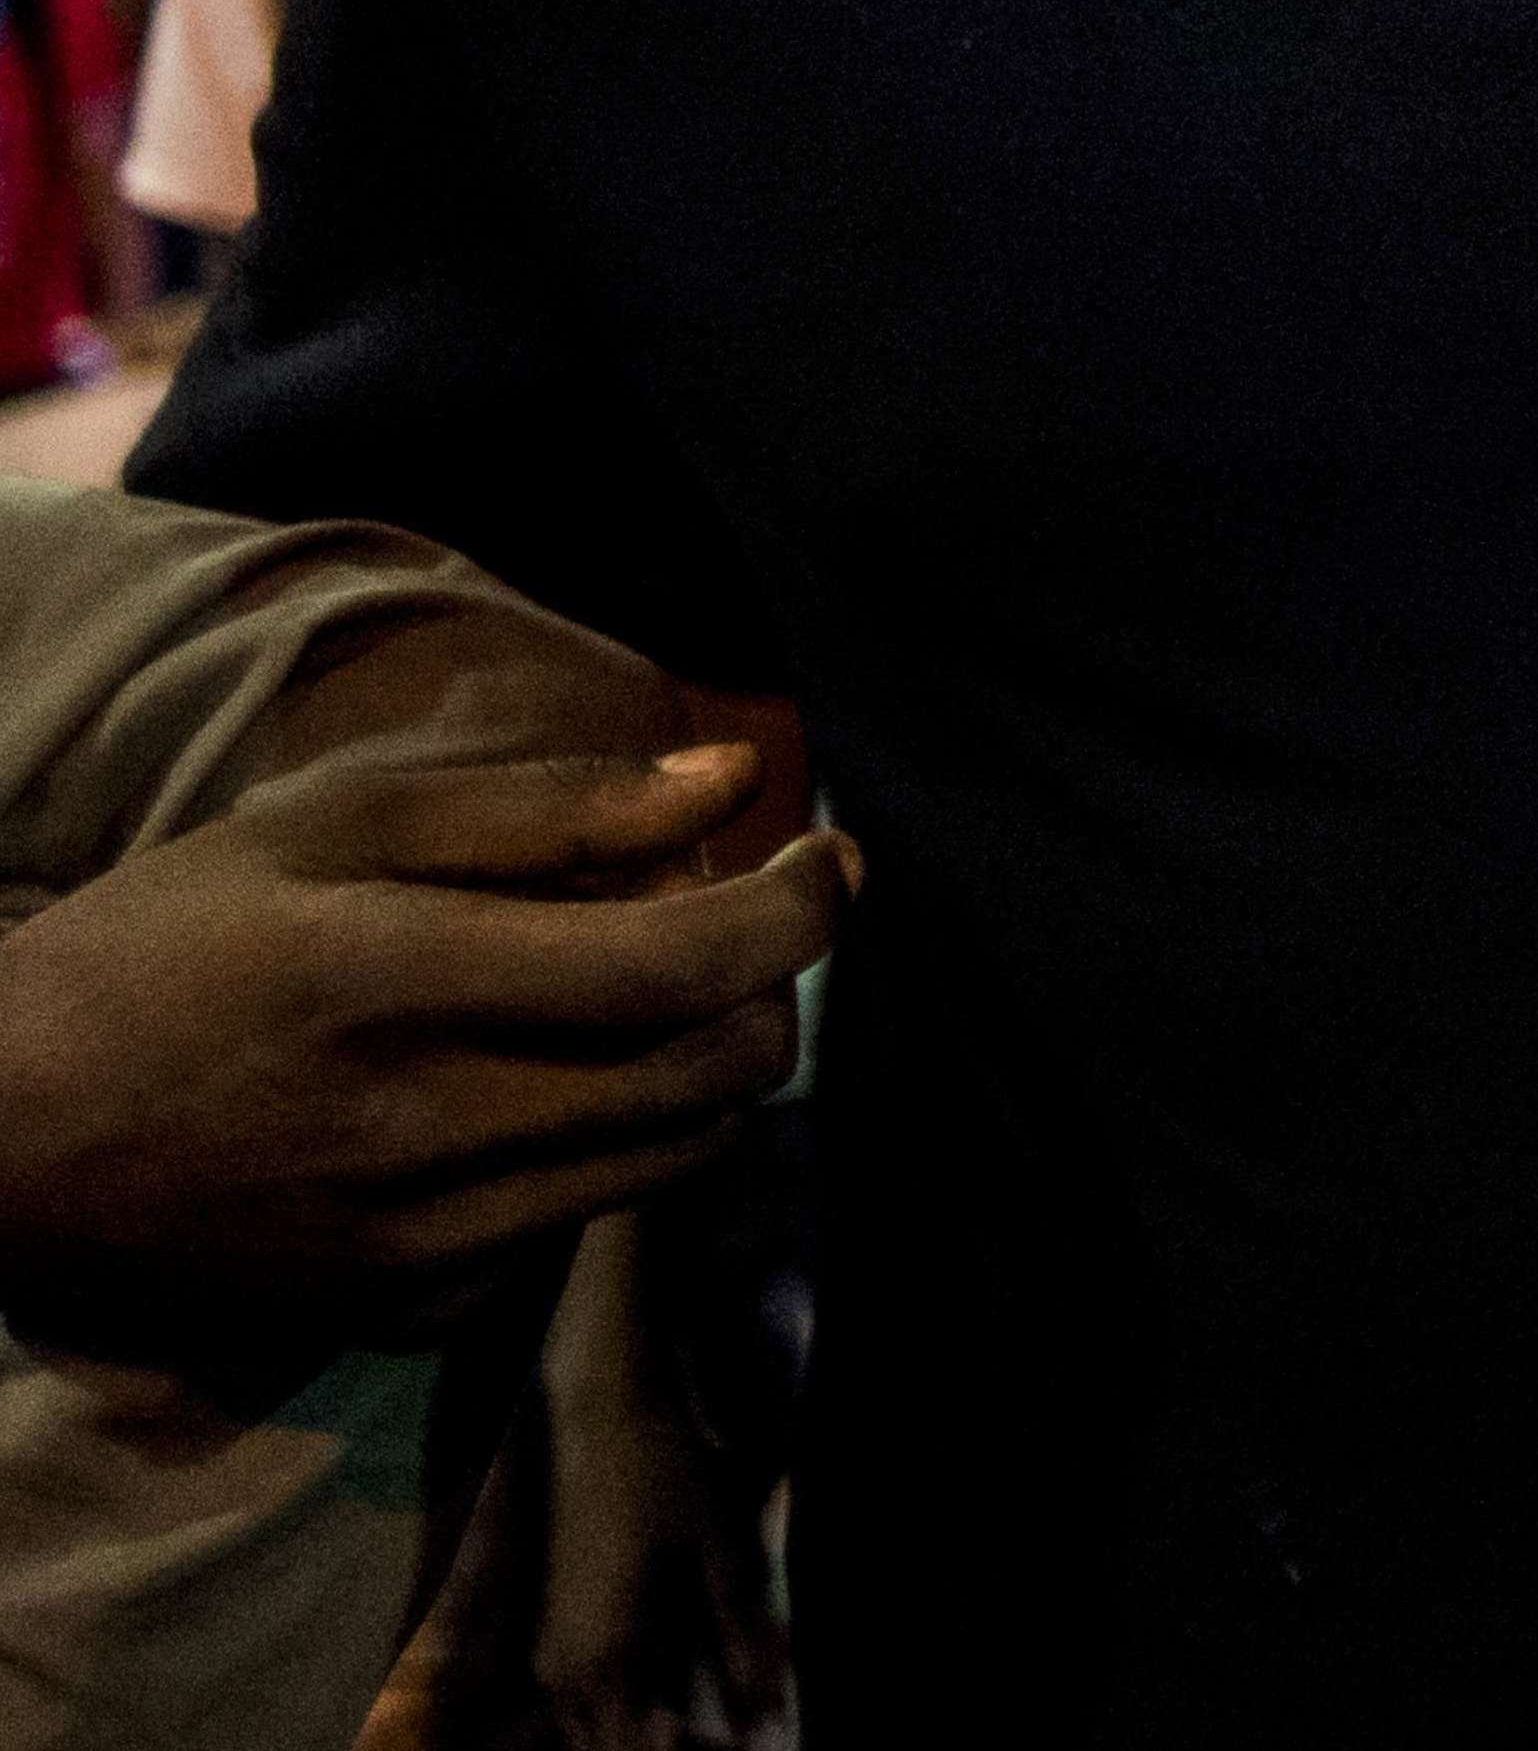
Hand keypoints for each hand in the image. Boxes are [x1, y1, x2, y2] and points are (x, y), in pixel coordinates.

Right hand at [0, 742, 846, 1346]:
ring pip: (674, 1160)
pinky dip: (605, 1158)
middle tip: (728, 928)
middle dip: (767, 990)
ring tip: (638, 1004)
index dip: (800, 908)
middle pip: (716, 1072)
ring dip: (704, 1074)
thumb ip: (546, 810)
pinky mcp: (402, 1305)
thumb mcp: (326, 830)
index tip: (830, 858)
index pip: (687, 964)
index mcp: (403, 980)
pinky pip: (578, 1231)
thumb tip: (733, 780)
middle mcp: (426, 1124)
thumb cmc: (158, 952)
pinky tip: (539, 1099)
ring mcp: (417, 1235)